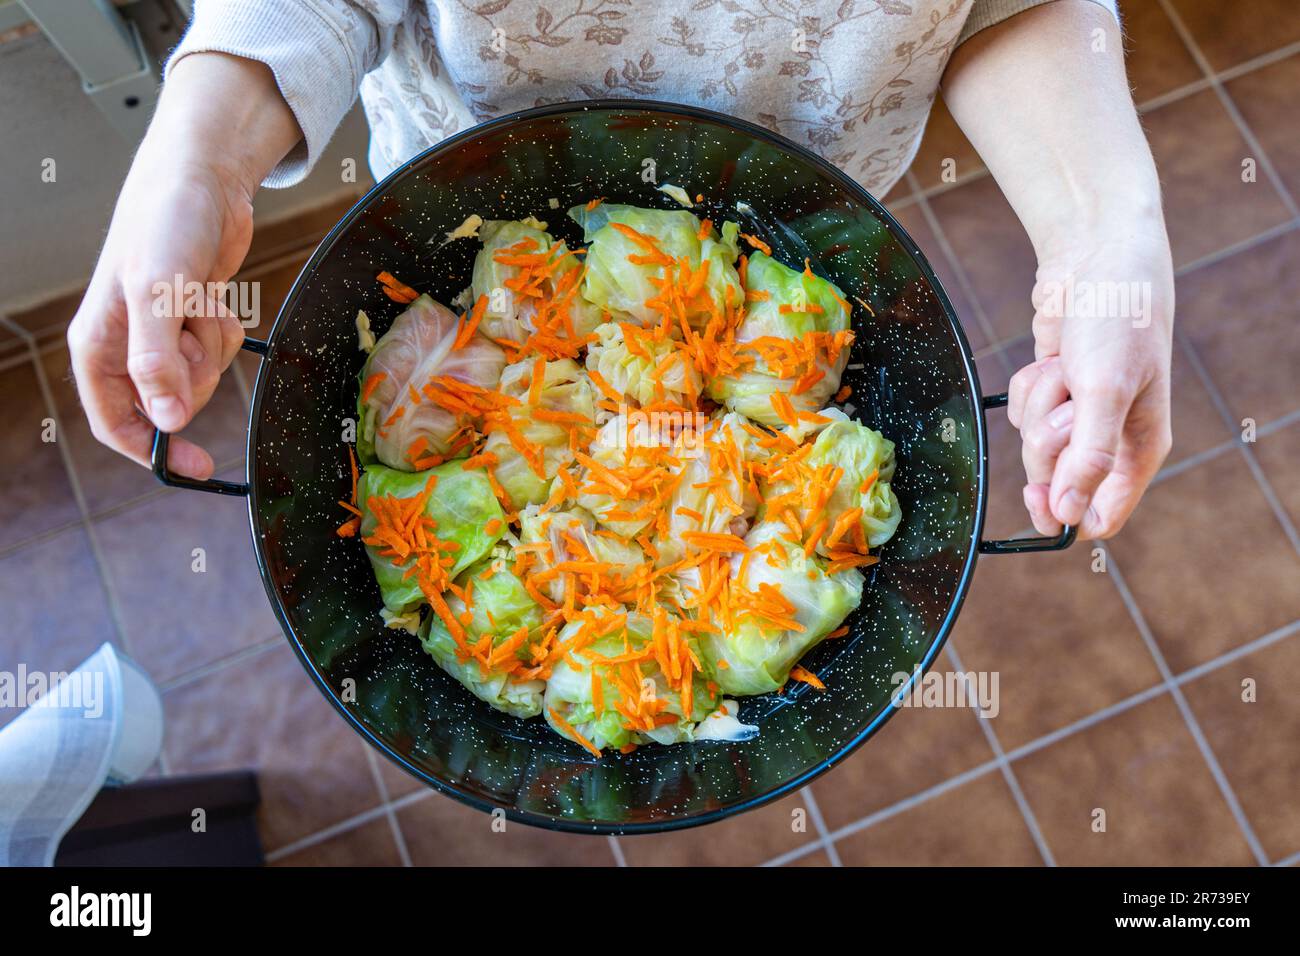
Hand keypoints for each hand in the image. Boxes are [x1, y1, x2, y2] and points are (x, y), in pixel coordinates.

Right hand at [68, 150, 251, 477]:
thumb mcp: (157, 294)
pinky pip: (220, 349)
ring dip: (213, 343)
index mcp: (99, 346)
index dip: (154, 452)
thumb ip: (157, 361)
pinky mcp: (194, 320)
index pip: (116, 424)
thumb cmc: (165, 223)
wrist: (202, 179)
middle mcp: (128, 346)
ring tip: (200, 300)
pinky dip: (226, 327)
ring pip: (201, 376)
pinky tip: (213, 294)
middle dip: (194, 374)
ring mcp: (163, 334)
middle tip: (193, 329)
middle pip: (170, 403)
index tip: (197, 468)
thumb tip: (166, 422)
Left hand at [1007, 230, 1173, 538]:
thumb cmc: (1118, 319)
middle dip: (1049, 439)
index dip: (1064, 514)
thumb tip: (1067, 515)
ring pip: (1034, 443)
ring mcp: (1078, 416)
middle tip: (1069, 398)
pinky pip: (1021, 411)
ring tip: (1068, 366)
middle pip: (1056, 480)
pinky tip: (1053, 357)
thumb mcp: (1107, 390)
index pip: (1100, 516)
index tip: (1039, 496)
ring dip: (1040, 401)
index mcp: (1138, 451)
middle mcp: (1110, 440)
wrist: (1098, 259)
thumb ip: (1089, 457)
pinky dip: (1028, 385)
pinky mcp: (1053, 393)